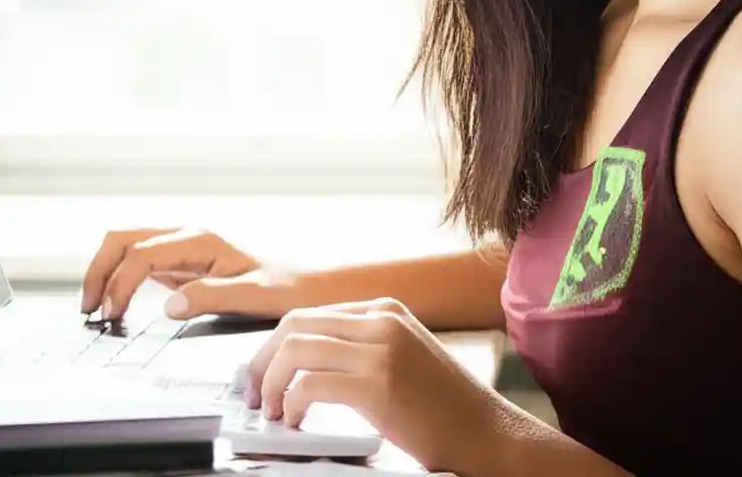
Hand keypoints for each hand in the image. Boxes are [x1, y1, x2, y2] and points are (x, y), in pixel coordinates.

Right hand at [80, 228, 296, 320]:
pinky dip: (120, 278)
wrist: (308, 282)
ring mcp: (182, 247)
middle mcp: (187, 236)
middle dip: (98, 269)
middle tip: (89, 308)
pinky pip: (140, 261)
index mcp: (200, 239)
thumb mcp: (254, 295)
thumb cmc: (287, 286)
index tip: (113, 313)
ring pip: (127, 245)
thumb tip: (170, 305)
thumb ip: (212, 296)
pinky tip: (117, 303)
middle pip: (123, 238)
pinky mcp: (182, 261)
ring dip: (105, 271)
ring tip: (95, 308)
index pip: (142, 253)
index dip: (120, 283)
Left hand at [247, 298, 500, 473]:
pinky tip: (295, 420)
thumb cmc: (446, 406)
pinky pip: (310, 384)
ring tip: (272, 409)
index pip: (311, 315)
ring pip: (296, 349)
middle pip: (295, 324)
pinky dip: (292, 403)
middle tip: (254, 392)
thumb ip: (360, 348)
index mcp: (385, 310)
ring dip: (271, 382)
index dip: (276, 346)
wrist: (487, 432)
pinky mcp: (378, 384)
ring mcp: (380, 349)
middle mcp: (381, 320)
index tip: (261, 374)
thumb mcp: (402, 356)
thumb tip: (305, 362)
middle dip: (263, 360)